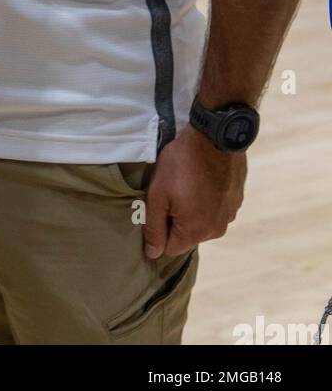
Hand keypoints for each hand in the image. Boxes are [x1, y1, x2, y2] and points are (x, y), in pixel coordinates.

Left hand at [142, 125, 247, 258]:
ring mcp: (229, 215)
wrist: (216, 137)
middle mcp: (216, 230)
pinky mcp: (237, 200)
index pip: (170, 248)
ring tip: (187, 182)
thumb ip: (154, 227)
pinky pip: (216, 208)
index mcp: (195, 232)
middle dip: (176, 219)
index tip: (157, 207)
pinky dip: (208, 199)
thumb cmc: (182, 164)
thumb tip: (153, 254)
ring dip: (193, 209)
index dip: (159, 229)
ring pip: (202, 222)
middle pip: (187, 235)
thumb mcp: (158, 193)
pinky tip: (202, 179)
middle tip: (171, 191)